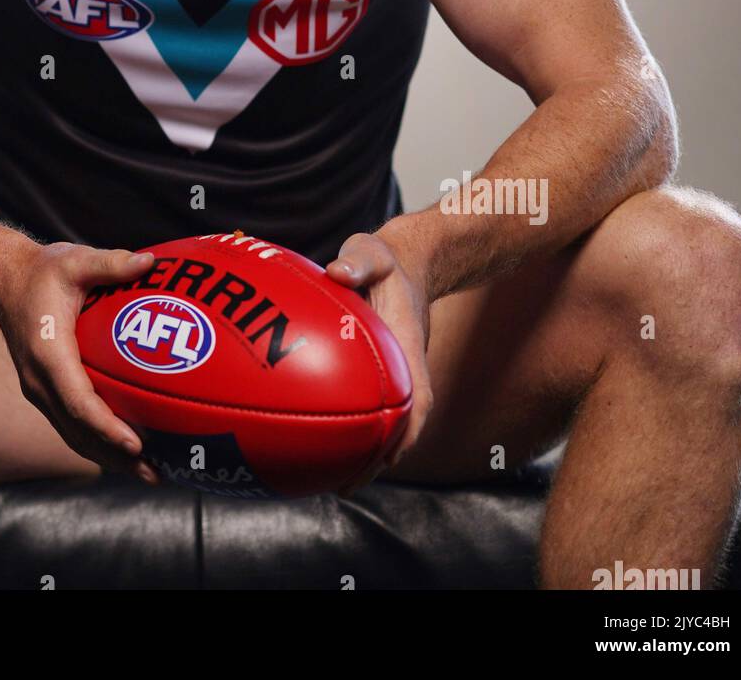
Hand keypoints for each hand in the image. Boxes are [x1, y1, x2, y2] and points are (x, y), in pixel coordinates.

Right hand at [0, 237, 156, 479]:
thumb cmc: (41, 271)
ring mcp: (39, 391)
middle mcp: (39, 381)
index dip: (106, 426)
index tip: (136, 443)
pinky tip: (128, 450)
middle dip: (116, 457)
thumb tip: (150, 262)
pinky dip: (99, 443)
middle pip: (78, 432)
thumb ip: (110, 262)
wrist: (2, 281)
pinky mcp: (45, 392)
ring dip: (109, 458)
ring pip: (74, 436)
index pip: (77, 402)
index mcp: (47, 355)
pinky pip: (72, 425)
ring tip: (149, 473)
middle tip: (156, 473)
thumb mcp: (74, 260)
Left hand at [325, 229, 432, 481]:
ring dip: (366, 454)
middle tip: (346, 487)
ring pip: (386, 423)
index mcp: (407, 345)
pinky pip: (368, 408)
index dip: (407, 430)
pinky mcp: (378, 374)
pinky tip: (321, 447)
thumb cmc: (383, 260)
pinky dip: (354, 432)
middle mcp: (405, 367)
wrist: (402, 262)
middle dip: (379, 459)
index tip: (390, 458)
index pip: (418, 396)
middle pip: (401, 425)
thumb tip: (338, 272)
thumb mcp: (371, 253)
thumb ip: (359, 261)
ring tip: (332, 483)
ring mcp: (393, 374)